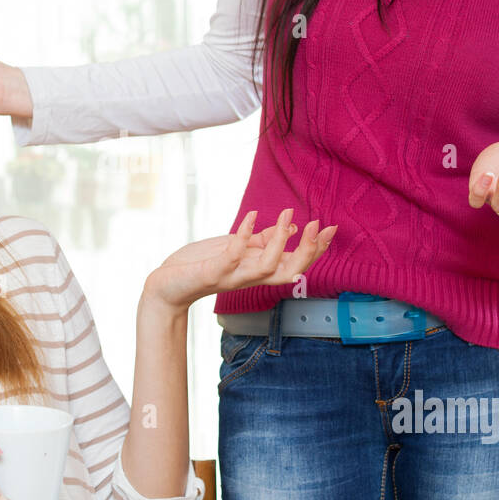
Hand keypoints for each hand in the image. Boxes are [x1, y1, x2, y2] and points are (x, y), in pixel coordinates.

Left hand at [143, 208, 336, 311]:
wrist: (167, 285)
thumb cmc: (202, 264)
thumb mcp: (236, 248)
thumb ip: (262, 241)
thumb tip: (290, 229)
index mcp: (258, 270)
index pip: (296, 263)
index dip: (315, 250)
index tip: (331, 228)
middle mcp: (250, 277)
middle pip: (290, 271)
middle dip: (308, 251)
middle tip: (318, 225)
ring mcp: (233, 277)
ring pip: (267, 268)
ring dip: (280, 242)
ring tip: (288, 214)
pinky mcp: (213, 272)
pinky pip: (232, 257)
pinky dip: (243, 236)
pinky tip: (250, 216)